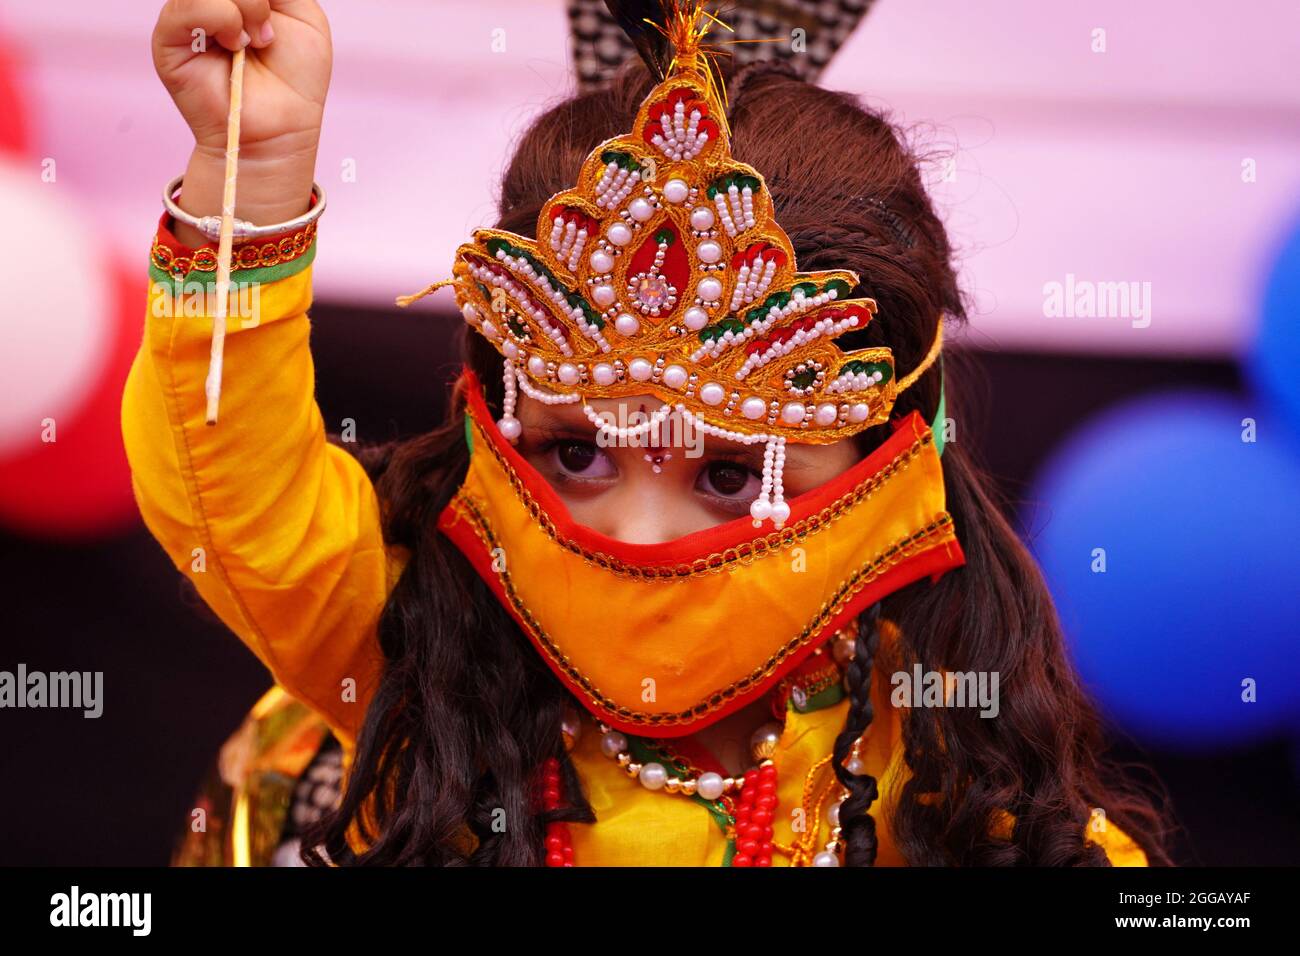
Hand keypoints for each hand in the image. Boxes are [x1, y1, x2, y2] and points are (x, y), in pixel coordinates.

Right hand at [152, 0, 331, 244]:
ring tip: (256, 41)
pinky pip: (185, 7)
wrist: (280, 129)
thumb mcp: (304, 16)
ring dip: (246, 6)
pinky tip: (236, 45)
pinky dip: (221, 18)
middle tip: (268, 33)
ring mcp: (187, 16)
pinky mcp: (169, 39)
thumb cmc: (295, 79)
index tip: (274, 15)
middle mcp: (209, 2)